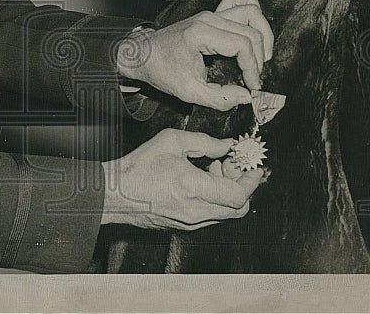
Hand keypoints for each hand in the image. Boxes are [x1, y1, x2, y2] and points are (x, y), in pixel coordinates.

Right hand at [100, 129, 262, 229]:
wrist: (116, 193)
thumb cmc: (139, 167)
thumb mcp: (172, 141)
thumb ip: (205, 142)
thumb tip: (227, 145)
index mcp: (193, 187)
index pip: (238, 194)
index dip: (251, 181)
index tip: (253, 167)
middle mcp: (195, 211)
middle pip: (238, 209)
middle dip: (241, 187)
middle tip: (232, 167)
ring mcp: (190, 223)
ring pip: (225, 214)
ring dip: (227, 193)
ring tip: (212, 171)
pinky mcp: (184, 227)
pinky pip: (211, 216)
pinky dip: (214, 200)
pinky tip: (200, 183)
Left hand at [116, 0, 272, 109]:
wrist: (144, 55)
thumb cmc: (162, 70)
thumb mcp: (188, 91)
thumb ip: (219, 98)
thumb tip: (246, 97)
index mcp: (201, 34)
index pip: (242, 45)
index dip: (253, 68)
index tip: (253, 87)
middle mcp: (208, 18)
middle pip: (251, 30)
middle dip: (260, 57)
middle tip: (256, 78)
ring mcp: (211, 13)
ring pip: (251, 11)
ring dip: (262, 34)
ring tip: (261, 57)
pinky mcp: (212, 14)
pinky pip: (240, 2)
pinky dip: (253, 16)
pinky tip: (254, 35)